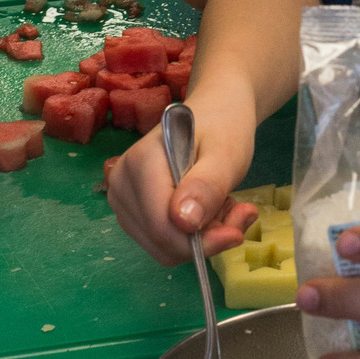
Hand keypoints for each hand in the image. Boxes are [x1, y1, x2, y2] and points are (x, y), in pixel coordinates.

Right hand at [107, 77, 258, 265]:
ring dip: (202, 238)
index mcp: (140, 163)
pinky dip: (192, 236)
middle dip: (206, 238)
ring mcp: (123, 199)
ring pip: (164, 247)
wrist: (216, 111)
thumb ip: (206, 186)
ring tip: (225, 206)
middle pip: (162, 241)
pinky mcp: (132, 212)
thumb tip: (183, 223)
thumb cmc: (222, 126)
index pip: (162, 227)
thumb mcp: (225, 153)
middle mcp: (121, 183)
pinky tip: (210, 210)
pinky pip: (163, 242)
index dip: (203, 240)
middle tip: (239, 212)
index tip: (238, 229)